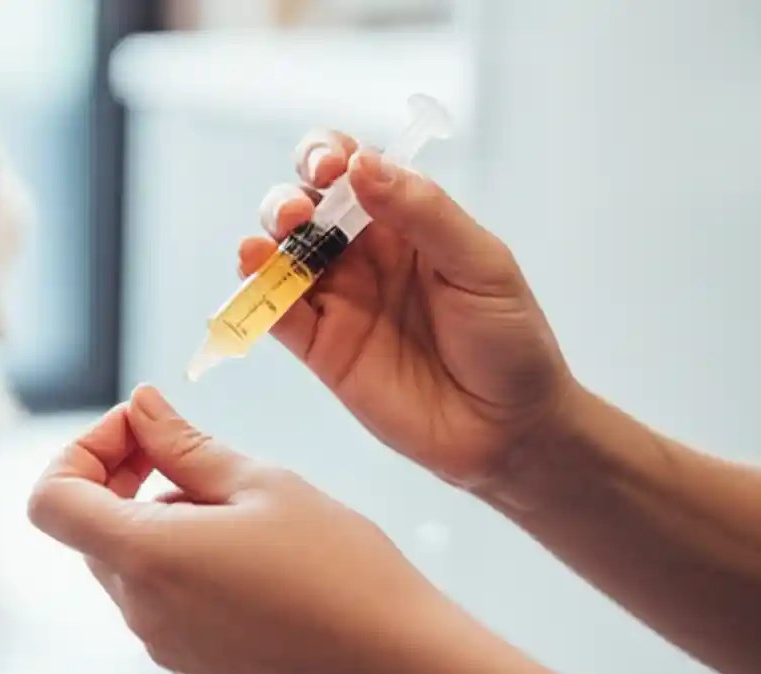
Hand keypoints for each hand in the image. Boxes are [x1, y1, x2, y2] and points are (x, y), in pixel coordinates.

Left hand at [29, 386, 627, 673]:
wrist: (401, 672)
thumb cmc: (342, 573)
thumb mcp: (262, 483)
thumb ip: (183, 443)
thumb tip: (140, 406)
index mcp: (146, 558)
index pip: (50, 499)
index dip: (82, 450)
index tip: (140, 430)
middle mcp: (141, 612)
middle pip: (89, 527)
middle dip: (124, 473)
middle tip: (186, 447)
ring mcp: (166, 647)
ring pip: (129, 561)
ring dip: (158, 516)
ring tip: (237, 502)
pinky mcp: (195, 666)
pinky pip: (161, 599)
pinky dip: (180, 559)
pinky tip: (249, 549)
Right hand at [246, 134, 575, 506]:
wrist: (508, 430)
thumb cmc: (510, 340)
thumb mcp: (481, 264)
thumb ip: (422, 212)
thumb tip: (361, 164)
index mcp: (405, 220)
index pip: (352, 168)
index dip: (329, 155)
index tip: (330, 166)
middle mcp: (364, 253)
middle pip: (304, 205)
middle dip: (288, 197)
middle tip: (296, 212)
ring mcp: (338, 299)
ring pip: (282, 253)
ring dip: (266, 236)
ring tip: (270, 241)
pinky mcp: (320, 347)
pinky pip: (276, 311)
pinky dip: (255, 291)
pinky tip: (251, 272)